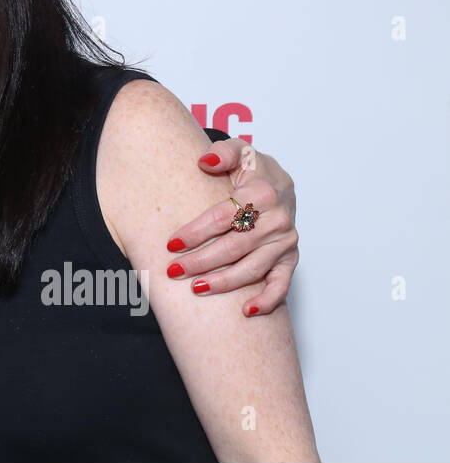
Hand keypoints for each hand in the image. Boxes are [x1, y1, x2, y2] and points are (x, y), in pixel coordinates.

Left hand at [164, 138, 298, 316]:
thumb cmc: (251, 170)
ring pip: (252, 269)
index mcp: (262, 193)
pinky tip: (246, 311)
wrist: (278, 183)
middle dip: (201, 261)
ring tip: (195, 288)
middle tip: (173, 271)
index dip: (196, 232)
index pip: (222, 217)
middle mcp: (277, 220)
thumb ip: (222, 153)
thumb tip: (205, 161)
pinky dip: (267, 301)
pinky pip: (281, 284)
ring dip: (223, 282)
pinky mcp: (290, 258)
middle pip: (234, 247)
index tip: (171, 243)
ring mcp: (285, 242)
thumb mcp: (238, 151)